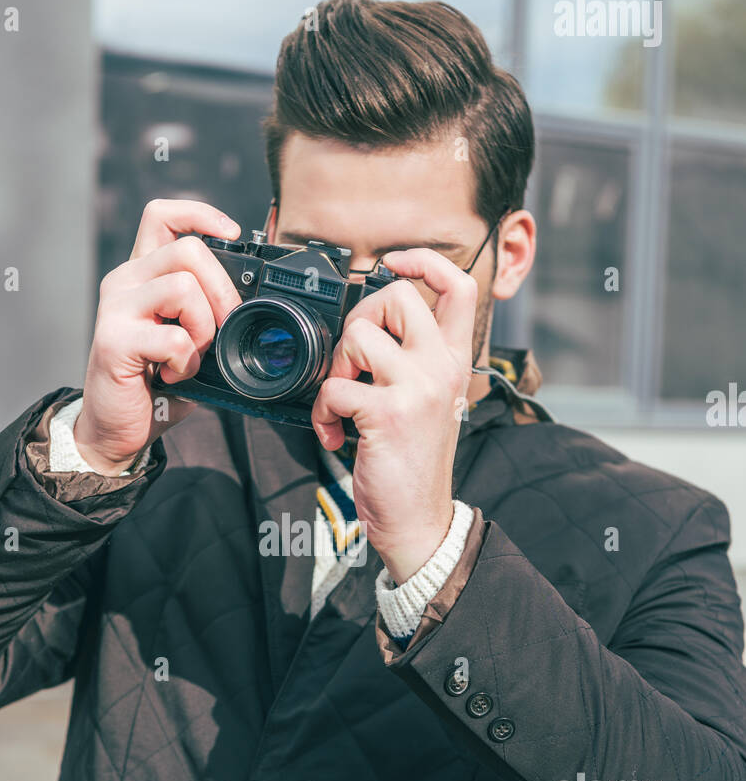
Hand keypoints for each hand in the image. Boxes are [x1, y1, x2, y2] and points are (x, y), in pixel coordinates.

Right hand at [74, 200, 242, 473]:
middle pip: (189, 250)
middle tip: (222, 329)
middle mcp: (124, 281)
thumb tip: (253, 302)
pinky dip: (186, 362)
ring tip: (192, 356)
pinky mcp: (114, 340)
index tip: (232, 234)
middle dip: (222, 291)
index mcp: (142, 273)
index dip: (200, 214)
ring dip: (204, 329)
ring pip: (183, 288)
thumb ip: (206, 311)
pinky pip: (173, 338)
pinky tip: (174, 376)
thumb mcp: (187, 338)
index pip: (162, 215)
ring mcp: (115, 308)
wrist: (115, 428)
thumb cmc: (155, 384)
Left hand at [310, 250, 475, 583]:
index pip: (458, 287)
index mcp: (455, 361)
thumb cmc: (414, 461)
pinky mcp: (386, 414)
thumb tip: (372, 325)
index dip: (422, 261)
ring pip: (358, 335)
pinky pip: (335, 387)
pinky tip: (333, 433)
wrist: (419, 519)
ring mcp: (416, 389)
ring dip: (336, 367)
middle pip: (396, 297)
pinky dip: (323, 411)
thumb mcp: (430, 402)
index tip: (392, 264)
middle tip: (353, 359)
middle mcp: (442, 367)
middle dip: (360, 317)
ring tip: (341, 400)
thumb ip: (413, 361)